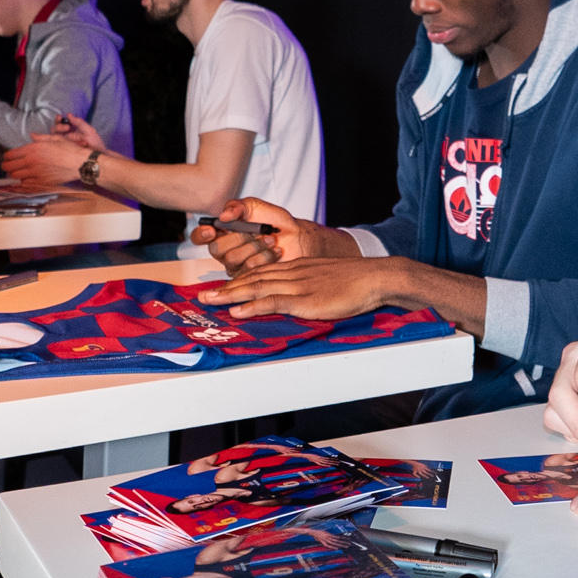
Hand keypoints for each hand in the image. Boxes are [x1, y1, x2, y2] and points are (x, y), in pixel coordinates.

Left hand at [1, 132, 89, 190]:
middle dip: (6, 166)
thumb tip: (32, 136)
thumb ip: (40, 138)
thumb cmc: (69, 150)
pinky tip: (25, 179)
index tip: (6, 158)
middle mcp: (31, 161)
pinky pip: (26, 184)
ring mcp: (36, 173)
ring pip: (16, 176)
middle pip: (10, 167)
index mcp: (33, 149)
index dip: (6, 157)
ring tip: (16, 173)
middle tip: (7, 166)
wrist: (79, 163)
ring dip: (14, 174)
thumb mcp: (54, 139)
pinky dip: (23, 182)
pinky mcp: (42, 182)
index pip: (11, 155)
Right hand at [188, 197, 341, 274]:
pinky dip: (265, 257)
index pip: (200, 236)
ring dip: (255, 247)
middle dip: (237, 239)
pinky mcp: (251, 279)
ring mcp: (237, 267)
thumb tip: (224, 215)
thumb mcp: (255, 206)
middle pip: (217, 250)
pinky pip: (250, 270)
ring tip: (270, 239)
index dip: (202, 234)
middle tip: (254, 232)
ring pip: (234, 261)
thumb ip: (237, 206)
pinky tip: (275, 250)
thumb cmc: (274, 221)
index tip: (213, 230)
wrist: (296, 236)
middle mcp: (225, 251)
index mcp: (222, 233)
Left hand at [201, 256, 389, 322]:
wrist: (375, 278)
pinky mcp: (305, 300)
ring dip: (230, 295)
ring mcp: (297, 286)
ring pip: (256, 287)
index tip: (220, 287)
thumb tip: (295, 300)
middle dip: (225, 287)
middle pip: (252, 278)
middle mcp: (292, 273)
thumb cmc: (355, 281)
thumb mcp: (325, 278)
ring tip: (209, 301)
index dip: (238, 280)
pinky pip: (273, 301)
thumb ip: (307, 286)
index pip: (260, 272)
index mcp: (296, 267)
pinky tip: (237, 311)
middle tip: (202, 295)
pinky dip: (253, 306)